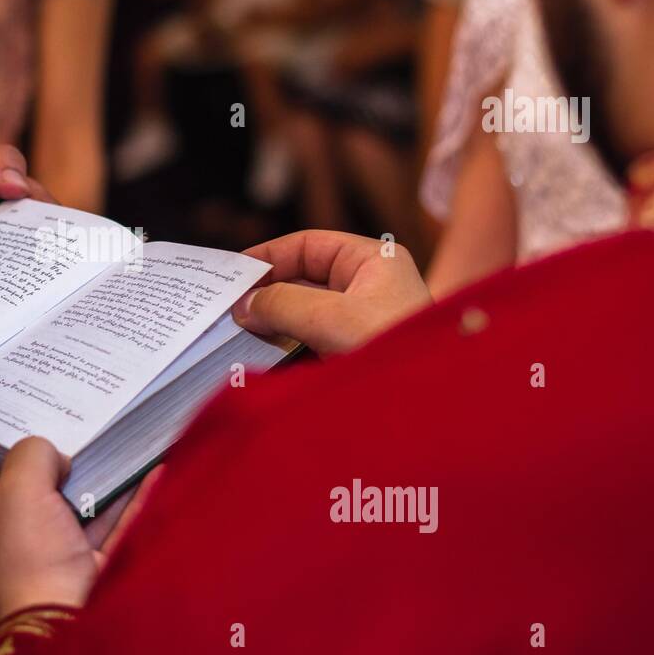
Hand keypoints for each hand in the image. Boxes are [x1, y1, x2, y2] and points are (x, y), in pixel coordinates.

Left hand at [0, 437, 161, 625]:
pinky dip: (134, 503)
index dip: (11, 465)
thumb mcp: (18, 487)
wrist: (69, 622)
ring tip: (125, 451)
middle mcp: (10, 558)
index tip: (37, 439)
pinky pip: (117, 532)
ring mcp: (54, 570)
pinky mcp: (93, 578)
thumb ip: (31, 455)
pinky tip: (153, 475)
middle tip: (84, 441)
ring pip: (82, 516)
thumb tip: (55, 458)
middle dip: (65, 474)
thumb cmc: (29, 559)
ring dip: (104, 486)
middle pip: (39, 503)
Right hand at [233, 231, 431, 355]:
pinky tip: (262, 351)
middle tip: (229, 304)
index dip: (269, 255)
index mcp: (374, 262)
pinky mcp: (354, 353)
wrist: (424, 408)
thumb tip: (244, 305)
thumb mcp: (329, 318)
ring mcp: (362, 322)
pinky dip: (286, 343)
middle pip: (304, 278)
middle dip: (267, 290)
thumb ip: (281, 304)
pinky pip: (312, 340)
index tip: (234, 271)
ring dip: (274, 319)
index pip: (310, 246)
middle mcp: (369, 287)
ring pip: (305, 311)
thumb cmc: (391, 352)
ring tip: (238, 327)